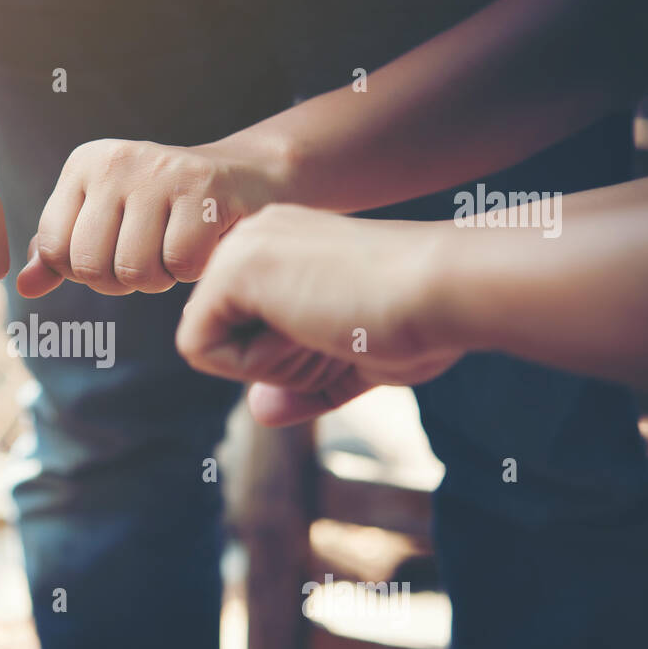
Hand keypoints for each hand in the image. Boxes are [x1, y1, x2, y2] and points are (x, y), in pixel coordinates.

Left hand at [18, 136, 283, 297]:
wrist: (246, 178)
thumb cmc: (164, 210)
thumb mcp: (105, 223)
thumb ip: (61, 255)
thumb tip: (23, 288)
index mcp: (83, 165)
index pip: (56, 250)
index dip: (86, 271)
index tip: (115, 252)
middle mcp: (116, 160)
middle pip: (91, 267)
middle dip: (122, 281)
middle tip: (150, 255)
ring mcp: (160, 171)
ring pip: (134, 272)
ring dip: (160, 278)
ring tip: (175, 247)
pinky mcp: (204, 190)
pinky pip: (179, 265)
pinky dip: (193, 271)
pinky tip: (204, 243)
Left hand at [175, 204, 461, 424]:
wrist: (448, 291)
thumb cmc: (422, 322)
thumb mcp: (355, 359)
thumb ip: (304, 385)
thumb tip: (258, 412)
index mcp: (282, 245)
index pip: (242, 328)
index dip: (288, 358)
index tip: (343, 330)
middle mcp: (254, 237)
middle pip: (221, 337)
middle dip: (276, 363)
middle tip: (336, 331)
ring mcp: (239, 248)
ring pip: (207, 344)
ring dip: (270, 364)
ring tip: (325, 327)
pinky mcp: (230, 270)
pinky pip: (199, 348)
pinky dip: (253, 364)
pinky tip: (306, 329)